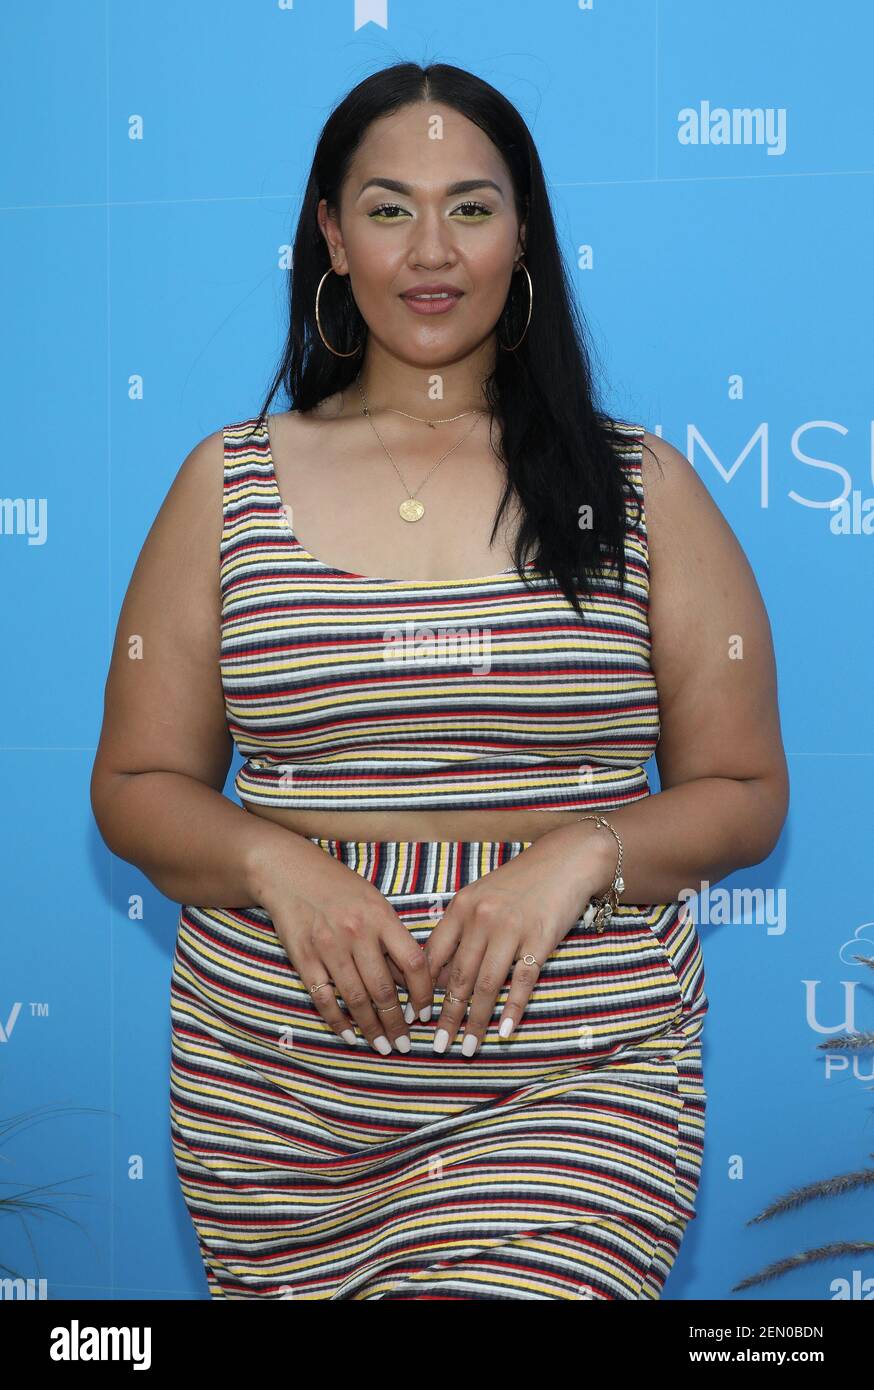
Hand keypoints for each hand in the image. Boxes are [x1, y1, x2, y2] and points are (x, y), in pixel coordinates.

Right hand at [259, 839, 433, 1054]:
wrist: (290, 872)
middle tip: (403, 1045)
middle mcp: (356, 932)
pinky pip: (323, 997)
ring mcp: (328, 946)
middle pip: (383, 988)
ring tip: (381, 1047)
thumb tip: (411, 981)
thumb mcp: (374, 903)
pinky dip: (337, 1021)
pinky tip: (348, 1035)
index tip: (425, 1013)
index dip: (423, 993)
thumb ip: (392, 938)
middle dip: (396, 1023)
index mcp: (381, 916)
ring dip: (370, 1028)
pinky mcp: (303, 957)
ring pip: (355, 998)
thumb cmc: (340, 887)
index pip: (413, 962)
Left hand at [423, 823, 616, 1056]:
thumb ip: (461, 931)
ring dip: (476, 1021)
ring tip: (468, 1047)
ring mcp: (511, 929)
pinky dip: (512, 1009)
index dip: (423, 990)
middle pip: (459, 977)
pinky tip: (504, 1030)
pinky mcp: (540, 939)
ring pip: (487, 984)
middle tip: (437, 1046)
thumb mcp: (481, 897)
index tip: (416, 1018)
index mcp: (461, 907)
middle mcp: (481, 918)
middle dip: (447, 1016)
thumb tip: (442, 977)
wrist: (564, 861)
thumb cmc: (519, 883)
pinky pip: (522, 981)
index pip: (433, 955)